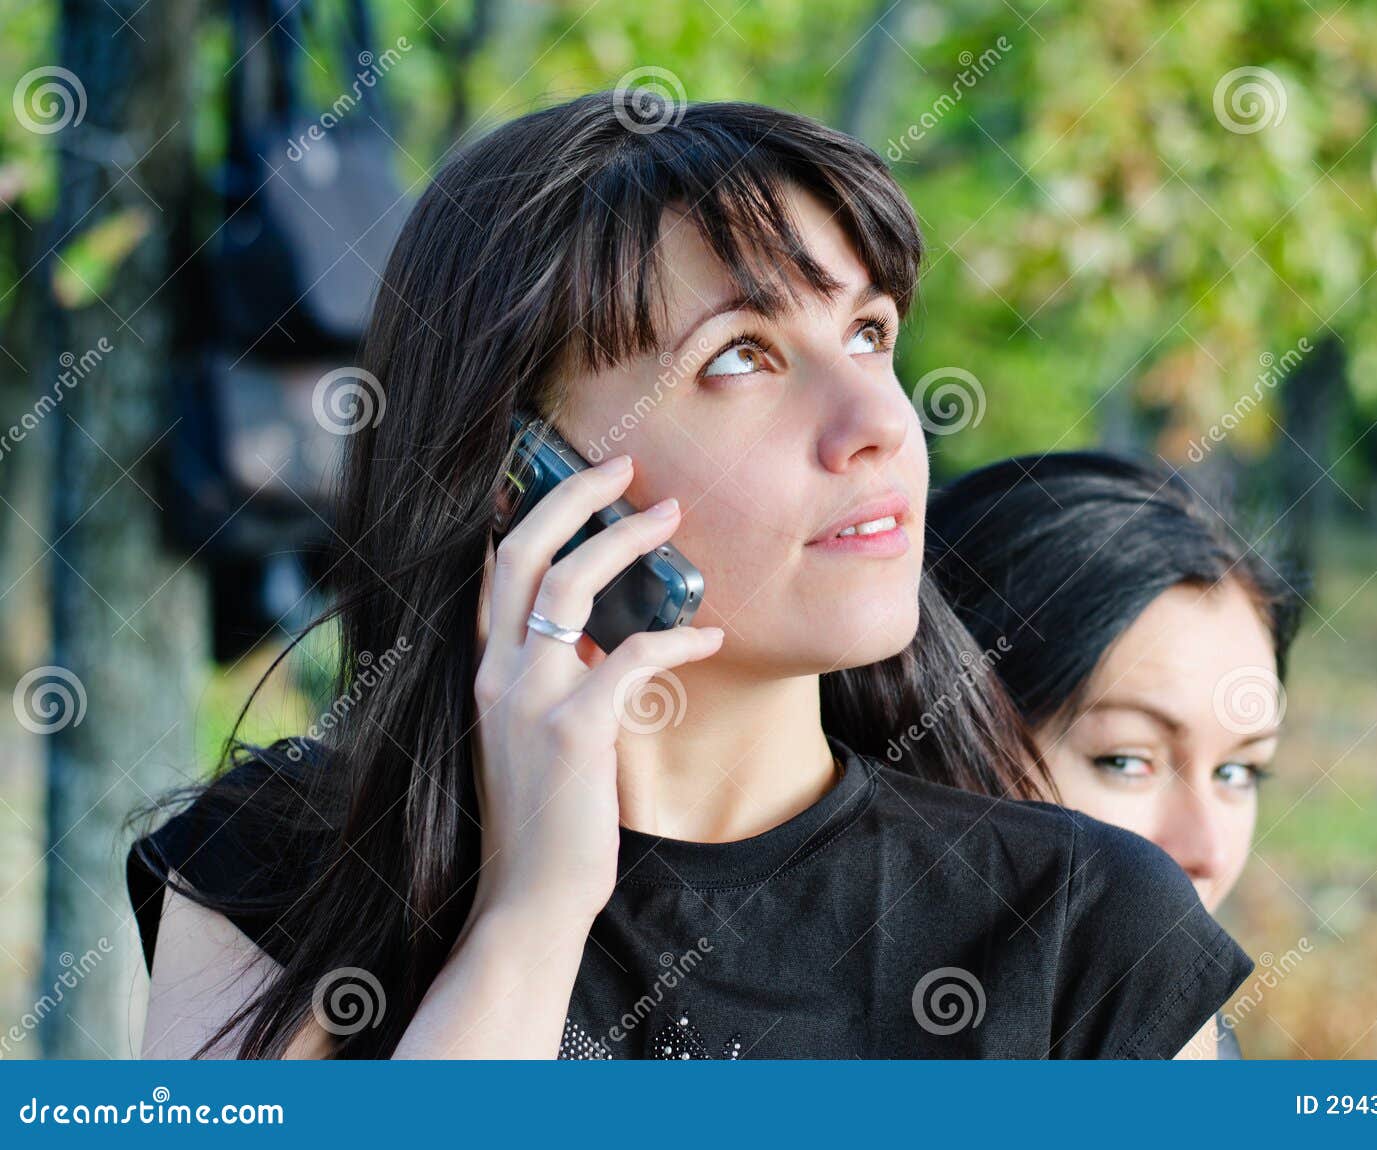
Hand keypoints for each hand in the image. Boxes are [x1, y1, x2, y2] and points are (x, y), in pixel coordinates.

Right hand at [467, 453, 722, 926]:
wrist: (530, 899)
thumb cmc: (545, 820)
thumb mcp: (533, 738)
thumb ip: (555, 683)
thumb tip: (597, 644)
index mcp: (488, 672)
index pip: (497, 570)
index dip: (534, 514)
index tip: (580, 479)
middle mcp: (497, 673)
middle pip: (523, 553)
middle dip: (574, 497)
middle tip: (626, 467)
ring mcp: (530, 698)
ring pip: (570, 584)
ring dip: (627, 540)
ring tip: (673, 518)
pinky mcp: (573, 729)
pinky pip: (630, 656)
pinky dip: (676, 639)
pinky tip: (708, 640)